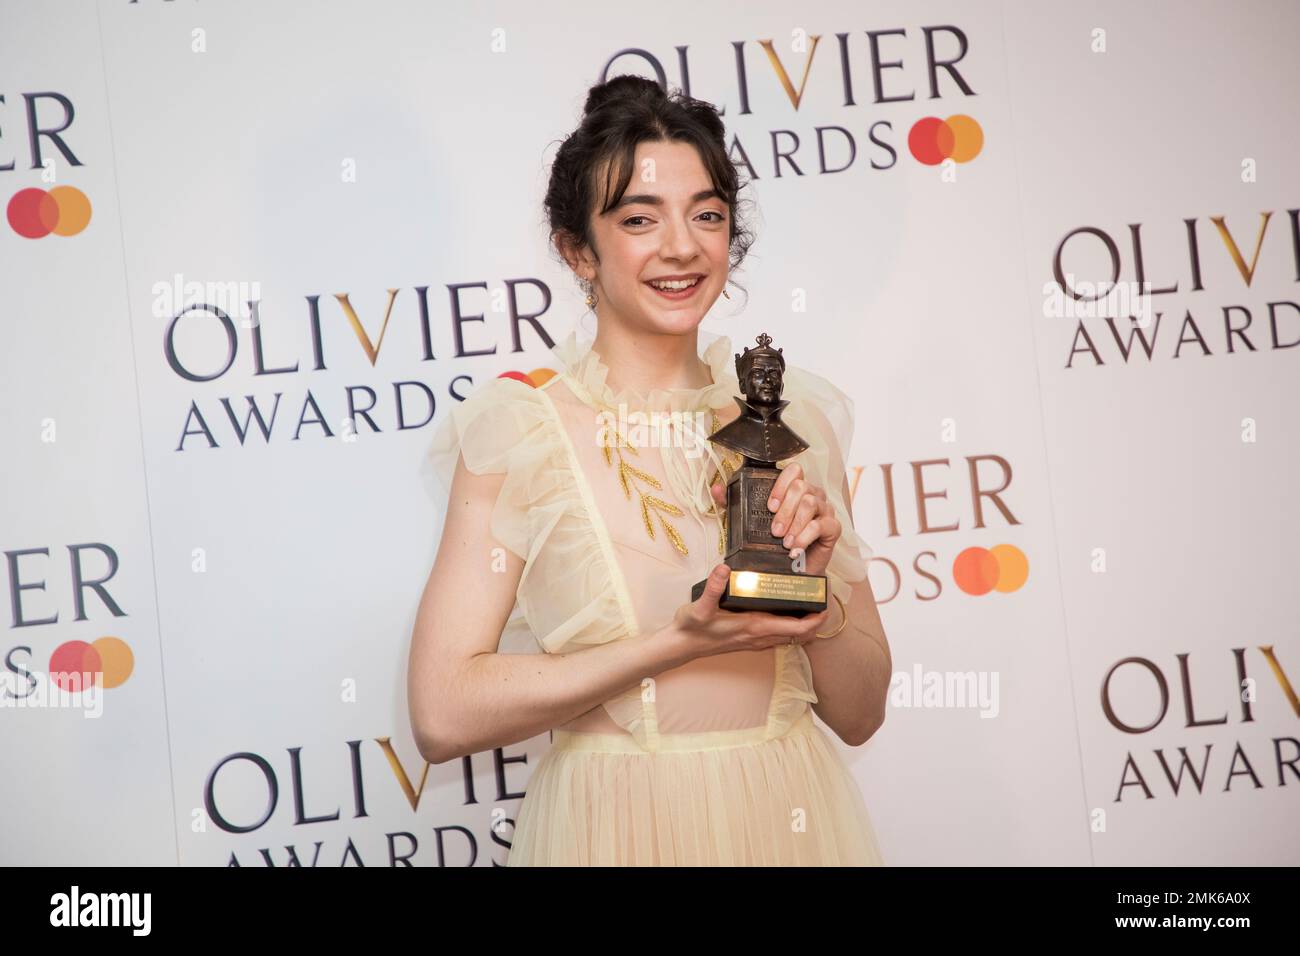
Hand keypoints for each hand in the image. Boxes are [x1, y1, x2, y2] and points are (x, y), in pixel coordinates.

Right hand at [669, 563, 831, 659]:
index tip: (826, 603)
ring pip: (791, 638)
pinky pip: (780, 637)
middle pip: (801, 635)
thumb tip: (723, 568)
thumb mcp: (699, 607)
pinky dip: (792, 628)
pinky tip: (787, 612)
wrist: (680, 646)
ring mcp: (756, 641)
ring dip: (806, 625)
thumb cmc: (691, 628)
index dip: (816, 619)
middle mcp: (760, 636)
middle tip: (824, 600)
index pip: (797, 628)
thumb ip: (713, 588)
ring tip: (812, 604)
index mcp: (755, 627)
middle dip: (817, 621)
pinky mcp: (750, 640)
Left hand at [710, 461, 839, 575]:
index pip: (794, 470)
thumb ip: (734, 505)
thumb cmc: (775, 545)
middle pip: (801, 486)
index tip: (769, 506)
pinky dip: (805, 537)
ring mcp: (825, 510)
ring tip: (784, 542)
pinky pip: (821, 524)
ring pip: (811, 503)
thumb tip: (717, 489)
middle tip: (774, 531)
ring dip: (794, 524)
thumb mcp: (751, 524)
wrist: (794, 574)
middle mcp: (812, 495)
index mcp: (794, 490)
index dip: (781, 484)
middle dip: (785, 510)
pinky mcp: (833, 527)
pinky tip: (795, 549)